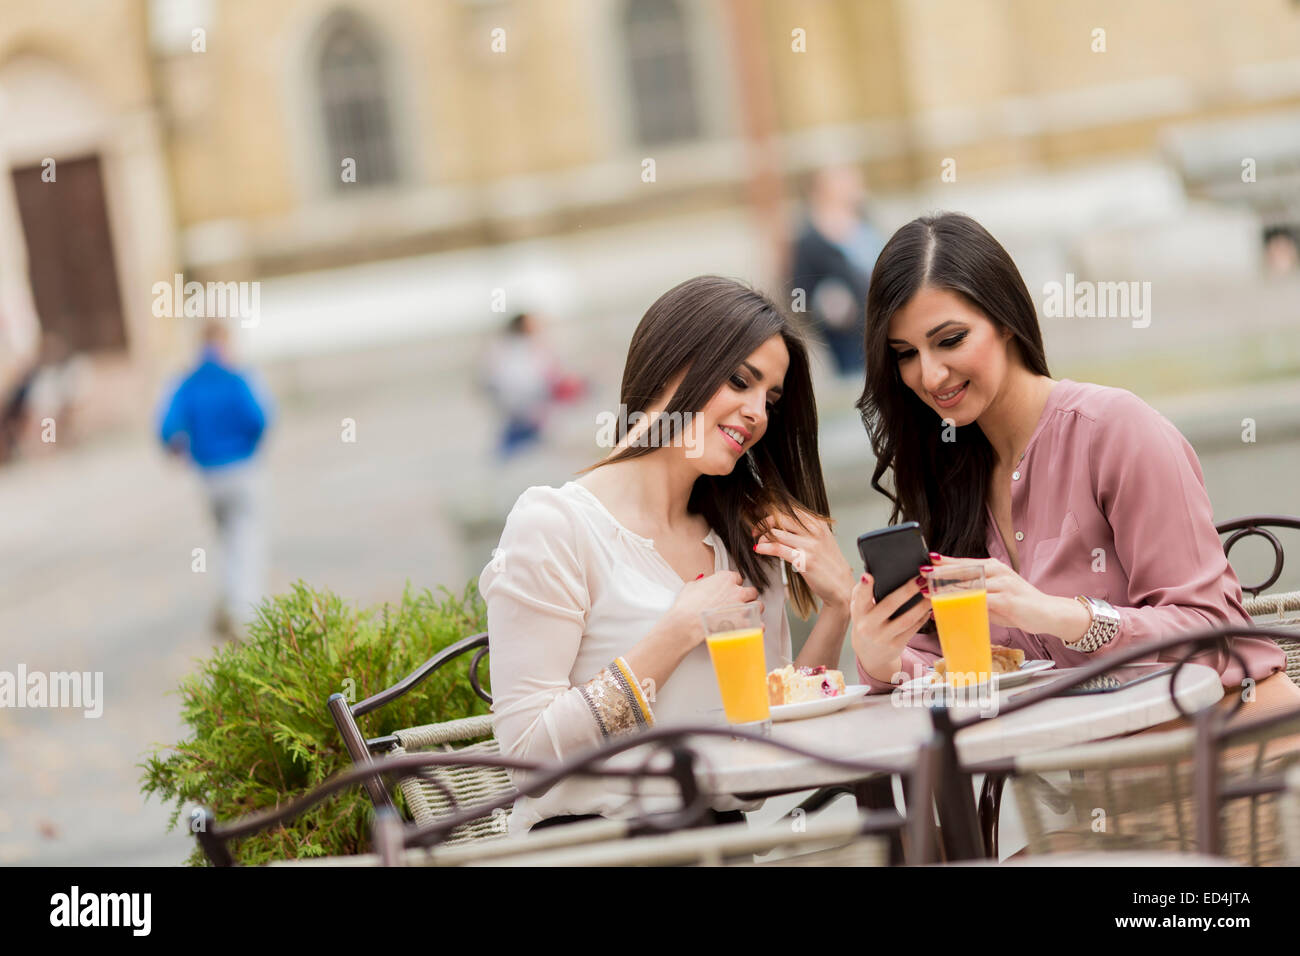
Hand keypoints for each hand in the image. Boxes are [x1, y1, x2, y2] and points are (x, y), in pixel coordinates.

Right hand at [662, 570, 760, 650]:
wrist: (686, 623)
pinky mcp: (744, 624)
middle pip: (751, 591)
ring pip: (758, 606)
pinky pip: (759, 625)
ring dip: (754, 610)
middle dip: (747, 597)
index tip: (730, 590)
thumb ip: (703, 584)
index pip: (737, 578)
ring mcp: (742, 607)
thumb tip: (704, 585)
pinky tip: (751, 628)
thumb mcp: (692, 586)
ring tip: (746, 615)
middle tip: (739, 603)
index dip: (734, 585)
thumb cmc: (686, 606)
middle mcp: (737, 591)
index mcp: (725, 579)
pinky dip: (757, 627)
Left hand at [751, 506, 853, 608]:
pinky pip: (778, 549)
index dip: (773, 513)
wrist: (841, 586)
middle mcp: (815, 531)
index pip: (791, 510)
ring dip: (763, 537)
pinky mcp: (804, 560)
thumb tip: (782, 524)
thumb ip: (806, 530)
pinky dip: (765, 547)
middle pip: (781, 518)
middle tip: (757, 530)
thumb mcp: (822, 540)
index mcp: (819, 524)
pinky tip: (759, 549)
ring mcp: (810, 545)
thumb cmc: (830, 565)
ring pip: (777, 533)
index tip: (764, 519)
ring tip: (759, 542)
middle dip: (764, 523)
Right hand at [850, 571, 932, 683]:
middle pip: (890, 605)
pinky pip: (913, 628)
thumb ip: (862, 591)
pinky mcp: (896, 645)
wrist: (870, 654)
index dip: (864, 587)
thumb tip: (872, 572)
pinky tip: (930, 607)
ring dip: (922, 604)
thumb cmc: (867, 622)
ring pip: (907, 618)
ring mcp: (883, 637)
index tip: (868, 576)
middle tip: (921, 578)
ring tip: (932, 591)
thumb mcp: (859, 608)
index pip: (861, 597)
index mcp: (859, 612)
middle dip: (907, 590)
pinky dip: (923, 616)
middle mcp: (869, 625)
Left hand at [925, 555, 1056, 633]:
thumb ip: (974, 597)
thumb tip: (947, 601)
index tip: (926, 561)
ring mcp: (1002, 584)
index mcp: (993, 567)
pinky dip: (963, 601)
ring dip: (947, 587)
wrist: (1049, 613)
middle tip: (920, 573)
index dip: (944, 562)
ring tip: (927, 590)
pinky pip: (980, 599)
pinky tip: (951, 604)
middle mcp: (997, 571)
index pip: (964, 562)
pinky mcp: (1006, 600)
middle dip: (940, 572)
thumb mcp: (995, 598)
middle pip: (963, 569)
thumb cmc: (1019, 606)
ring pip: (969, 583)